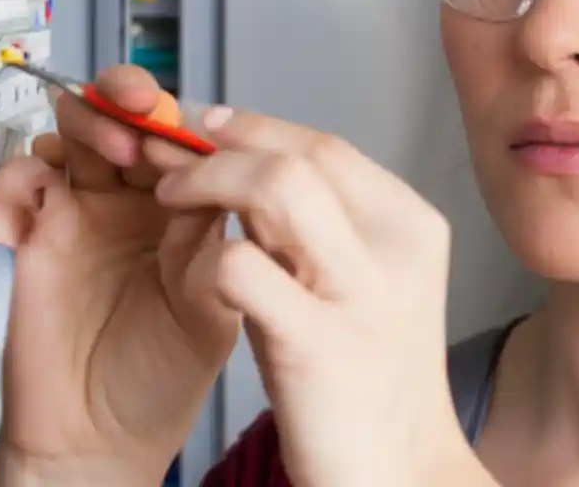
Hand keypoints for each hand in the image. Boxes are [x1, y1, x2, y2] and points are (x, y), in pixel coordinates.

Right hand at [0, 66, 240, 484]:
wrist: (102, 437)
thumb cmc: (161, 377)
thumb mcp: (210, 310)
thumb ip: (211, 246)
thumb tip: (215, 178)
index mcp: (183, 211)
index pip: (182, 140)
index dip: (185, 124)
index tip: (193, 132)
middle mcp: (131, 204)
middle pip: (122, 118)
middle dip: (131, 99)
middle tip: (144, 111)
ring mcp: (80, 215)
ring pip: (69, 133)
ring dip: (86, 124)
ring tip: (111, 152)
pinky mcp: (32, 236)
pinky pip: (14, 182)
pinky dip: (17, 180)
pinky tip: (38, 210)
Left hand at [148, 108, 482, 486]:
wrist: (395, 472)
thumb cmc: (359, 377)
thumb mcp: (349, 283)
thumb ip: (309, 227)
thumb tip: (238, 159)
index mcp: (408, 226)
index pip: (324, 145)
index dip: (254, 126)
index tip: (204, 127)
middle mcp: (395, 249)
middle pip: (300, 152)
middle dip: (219, 146)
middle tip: (170, 164)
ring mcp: (360, 294)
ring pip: (277, 186)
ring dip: (207, 181)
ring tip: (169, 202)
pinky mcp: (318, 344)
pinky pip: (240, 265)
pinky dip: (204, 258)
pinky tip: (190, 276)